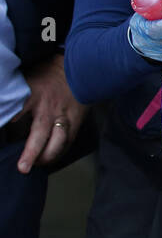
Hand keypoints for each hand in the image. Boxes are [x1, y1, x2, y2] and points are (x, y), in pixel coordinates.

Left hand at [15, 54, 88, 173]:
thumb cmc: (48, 75)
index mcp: (33, 95)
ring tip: (36, 165)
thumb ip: (15, 100)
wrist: (78, 69)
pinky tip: (50, 159)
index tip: (5, 126)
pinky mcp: (76, 122)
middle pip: (41, 133)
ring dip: (47, 156)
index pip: (16, 112)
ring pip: (59, 141)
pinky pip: (68, 141)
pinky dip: (59, 152)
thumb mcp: (26, 81)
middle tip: (23, 167)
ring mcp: (65, 116)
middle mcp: (49, 109)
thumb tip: (3, 114)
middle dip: (32, 152)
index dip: (9, 120)